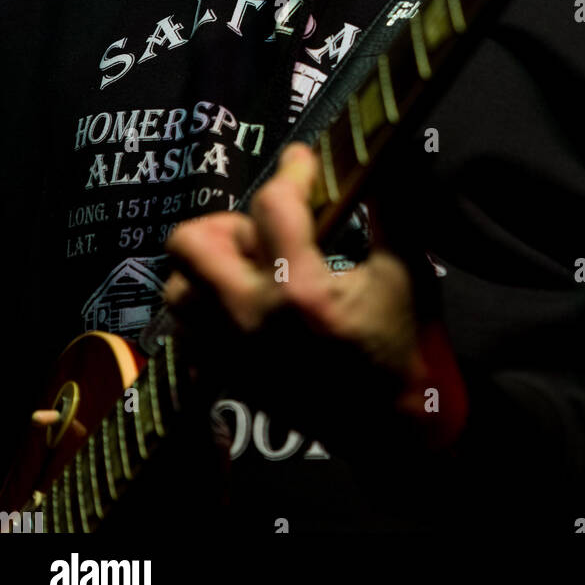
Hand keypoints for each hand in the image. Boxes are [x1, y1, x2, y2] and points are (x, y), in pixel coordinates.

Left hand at [162, 143, 467, 457]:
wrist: (391, 426)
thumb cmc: (401, 344)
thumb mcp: (405, 270)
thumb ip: (388, 208)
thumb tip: (379, 157)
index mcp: (302, 290)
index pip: (272, 205)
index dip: (291, 171)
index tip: (303, 160)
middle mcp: (253, 318)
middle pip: (192, 243)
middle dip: (228, 220)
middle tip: (266, 227)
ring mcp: (232, 350)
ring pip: (179, 286)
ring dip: (209, 264)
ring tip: (251, 264)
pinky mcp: (227, 372)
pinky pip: (188, 326)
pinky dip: (207, 303)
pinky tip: (246, 299)